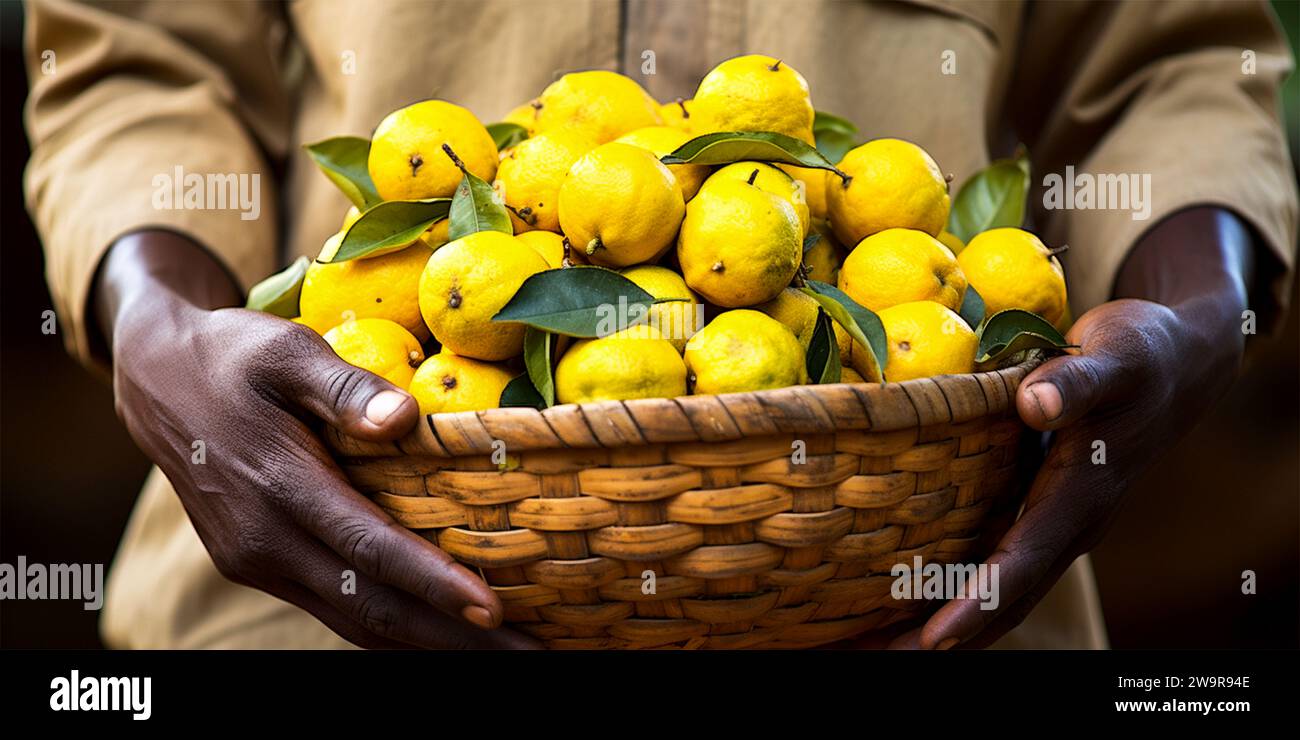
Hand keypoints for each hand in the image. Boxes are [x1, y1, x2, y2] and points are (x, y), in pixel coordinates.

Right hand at [97, 231, 537, 648]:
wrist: (156, 384)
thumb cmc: (232, 356)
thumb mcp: (284, 348)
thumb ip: (343, 386)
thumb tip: (403, 419)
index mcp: (278, 485)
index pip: (368, 550)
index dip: (432, 583)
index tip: (493, 608)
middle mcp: (266, 541)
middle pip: (370, 607)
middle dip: (452, 639)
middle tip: (529, 653)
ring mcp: (258, 562)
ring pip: (352, 622)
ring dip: (428, 645)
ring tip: (502, 654)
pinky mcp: (259, 566)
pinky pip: (333, 611)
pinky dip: (391, 631)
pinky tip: (440, 637)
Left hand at [884, 207, 1254, 648]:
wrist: (1175, 365)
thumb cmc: (1139, 357)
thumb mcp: (1113, 360)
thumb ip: (1074, 382)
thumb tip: (1034, 404)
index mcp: (1081, 497)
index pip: (1024, 562)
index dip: (980, 602)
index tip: (935, 637)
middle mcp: (1067, 526)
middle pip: (1005, 600)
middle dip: (945, 638)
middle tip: (872, 658)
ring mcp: (1055, 526)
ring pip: (999, 593)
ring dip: (942, 627)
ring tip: (870, 646)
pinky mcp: (1041, 515)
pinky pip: (995, 567)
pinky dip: (952, 591)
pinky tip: (901, 598)